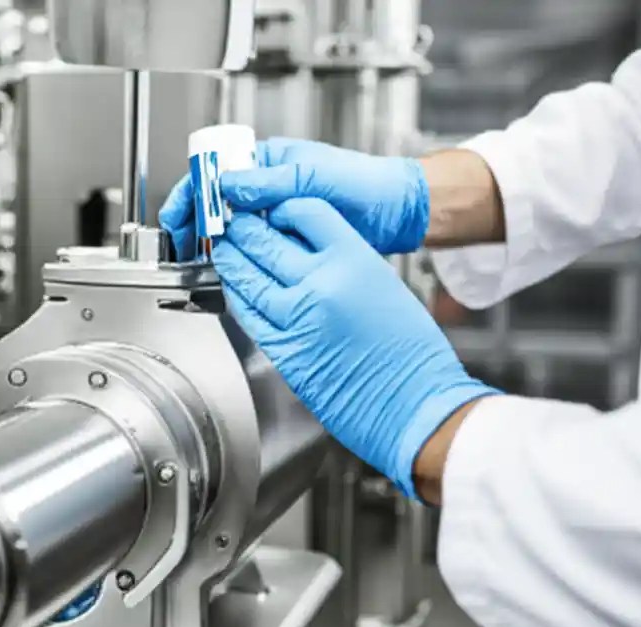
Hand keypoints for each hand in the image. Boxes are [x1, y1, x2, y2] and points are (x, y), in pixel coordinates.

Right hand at [160, 138, 429, 257]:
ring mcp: (273, 216)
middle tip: (180, 245)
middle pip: (214, 203)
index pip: (214, 171)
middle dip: (193, 223)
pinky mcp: (283, 242)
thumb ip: (271, 183)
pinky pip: (249, 250)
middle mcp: (265, 188)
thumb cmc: (366, 184)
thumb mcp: (315, 178)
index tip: (179, 214)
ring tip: (198, 261)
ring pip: (228, 230)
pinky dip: (235, 261)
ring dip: (211, 244)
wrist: (398, 213)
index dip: (191, 192)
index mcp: (267, 162)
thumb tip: (227, 184)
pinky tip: (226, 272)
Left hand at [213, 198, 495, 497]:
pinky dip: (237, 296)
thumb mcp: (383, 285)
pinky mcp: (283, 350)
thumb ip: (344, 262)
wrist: (414, 404)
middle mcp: (320, 284)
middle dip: (245, 229)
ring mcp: (296, 318)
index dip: (282, 207)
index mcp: (353, 260)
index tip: (273, 207)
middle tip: (235, 221)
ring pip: (248, 276)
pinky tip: (236, 287)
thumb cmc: (409, 353)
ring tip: (226, 248)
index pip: (305, 213)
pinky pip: (248, 314)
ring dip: (231, 259)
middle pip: (267, 242)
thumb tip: (308, 249)